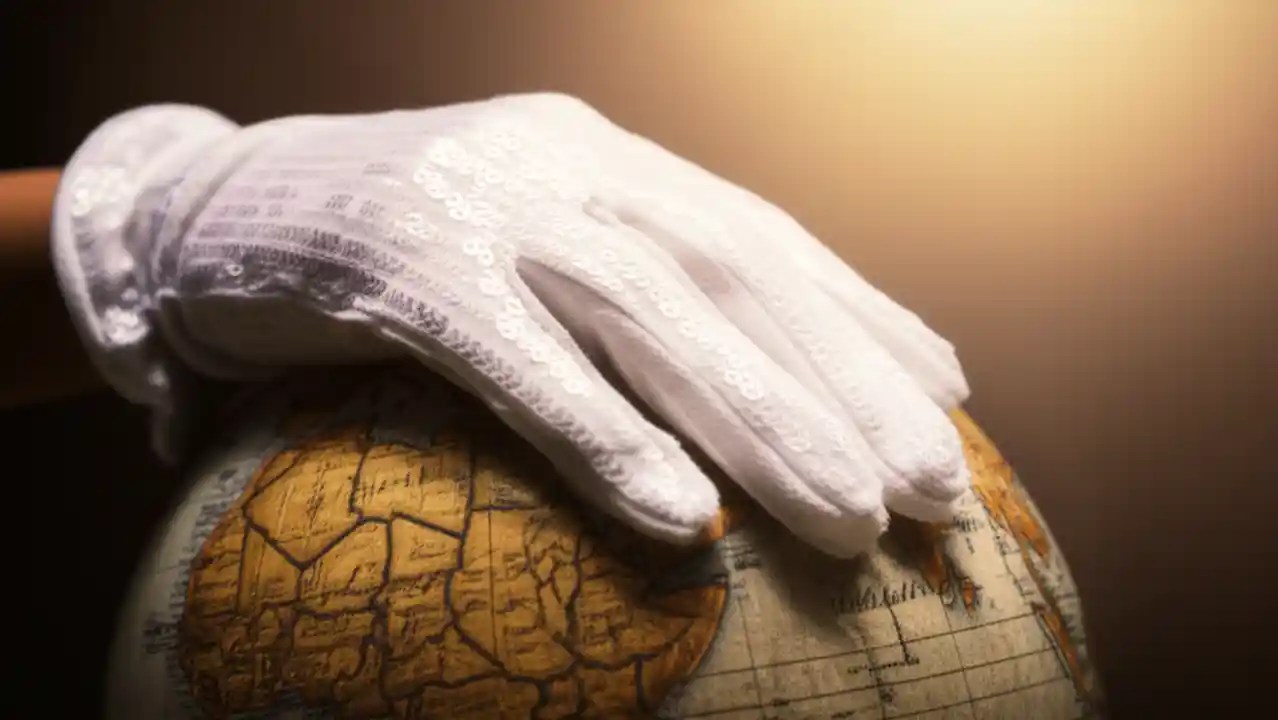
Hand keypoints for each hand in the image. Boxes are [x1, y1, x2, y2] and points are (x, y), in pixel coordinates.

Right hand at [53, 94, 969, 556]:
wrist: (211, 206)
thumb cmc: (384, 251)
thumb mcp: (522, 251)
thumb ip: (618, 296)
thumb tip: (717, 402)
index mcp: (603, 160)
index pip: (758, 235)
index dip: (859, 317)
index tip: (945, 400)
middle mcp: (564, 163)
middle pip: (732, 273)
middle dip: (845, 386)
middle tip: (934, 493)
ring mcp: (482, 203)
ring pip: (648, 307)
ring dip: (761, 418)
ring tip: (853, 520)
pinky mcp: (398, 264)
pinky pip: (515, 359)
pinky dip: (601, 434)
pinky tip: (675, 516)